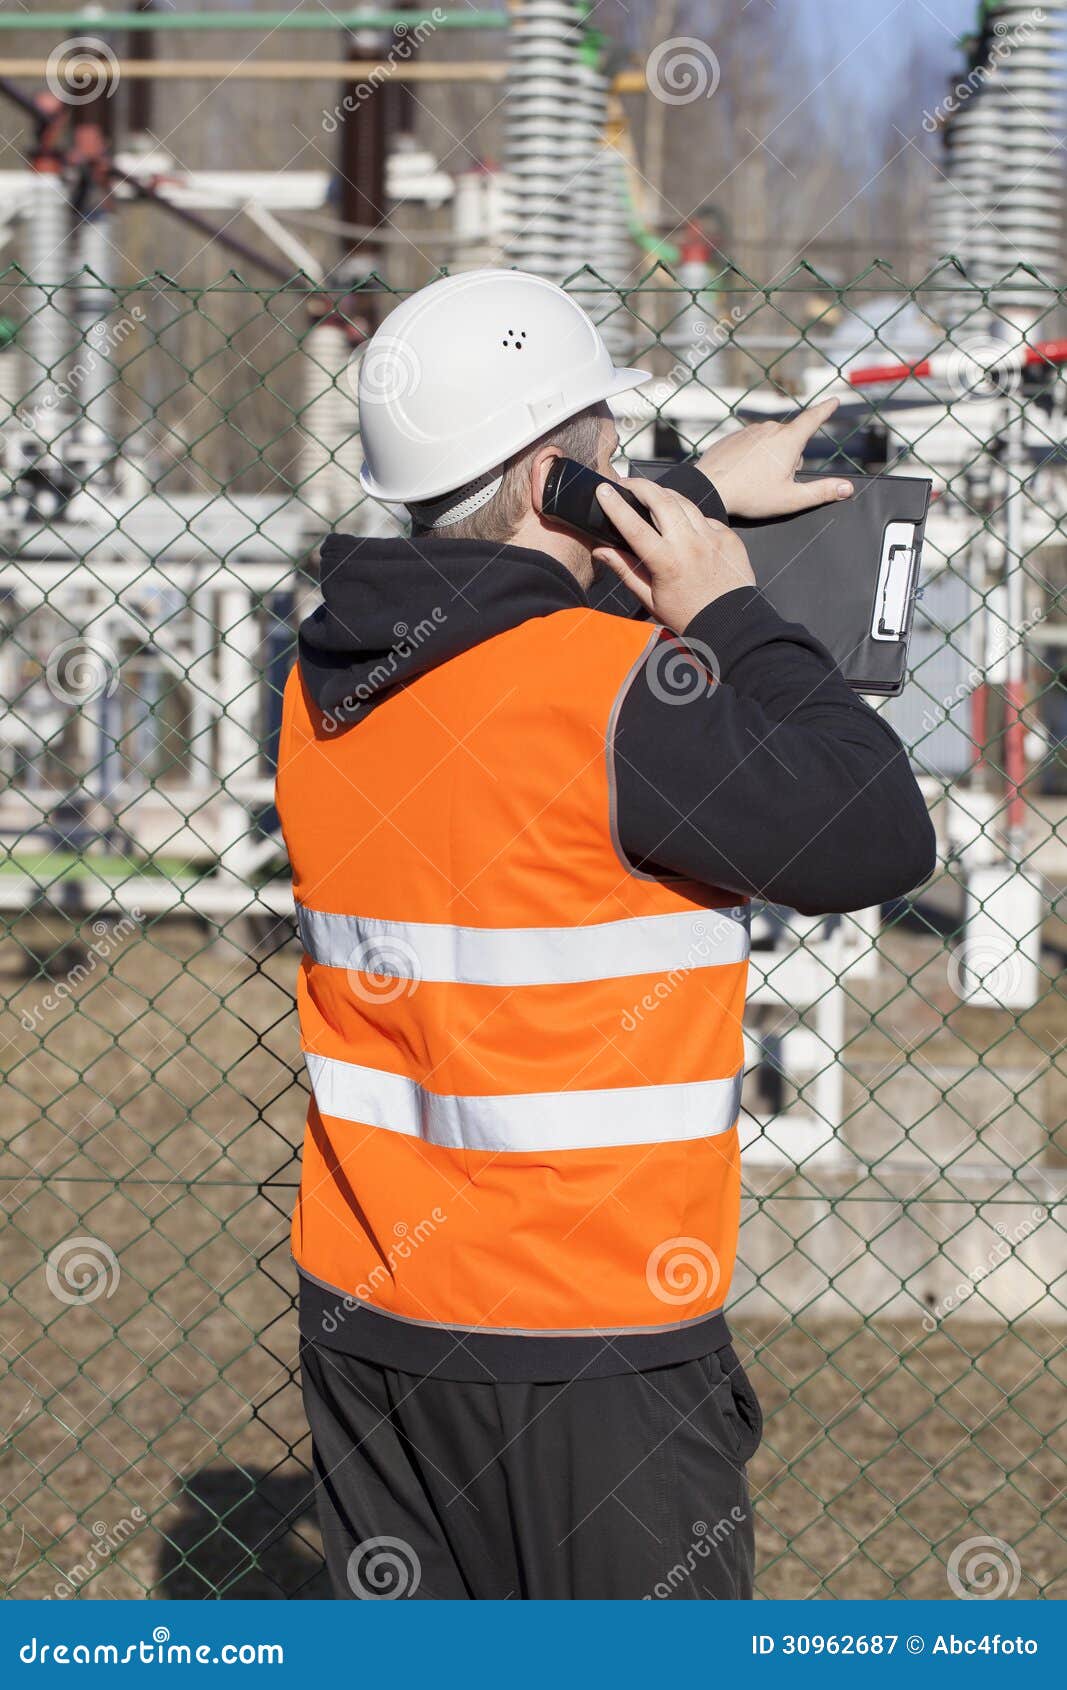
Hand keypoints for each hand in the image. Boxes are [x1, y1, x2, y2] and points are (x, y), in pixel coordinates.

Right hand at [593, 477, 753, 633]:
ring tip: (649, 495)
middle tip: (626, 483)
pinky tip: (680, 523)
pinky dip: (688, 516)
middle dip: (640, 485)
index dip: (615, 505)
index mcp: (667, 563)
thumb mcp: (650, 598)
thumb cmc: (688, 615)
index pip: (634, 526)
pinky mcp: (728, 537)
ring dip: (664, 494)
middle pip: (661, 500)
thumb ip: (625, 569)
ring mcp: (712, 538)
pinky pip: (703, 517)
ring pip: (683, 502)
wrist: (732, 625)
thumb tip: (600, 550)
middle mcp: (690, 545)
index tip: (603, 490)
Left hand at [694, 398, 853, 518]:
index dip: (826, 410)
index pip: (813, 419)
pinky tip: (741, 474)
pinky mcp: (733, 436)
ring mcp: (749, 430)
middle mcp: (770, 428)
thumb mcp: (791, 499)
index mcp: (788, 440)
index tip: (833, 401)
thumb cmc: (751, 495)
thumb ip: (822, 492)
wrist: (708, 489)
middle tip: (774, 483)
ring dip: (770, 458)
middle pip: (791, 440)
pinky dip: (751, 457)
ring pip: (770, 443)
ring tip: (755, 480)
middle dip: (790, 459)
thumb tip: (848, 488)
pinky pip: (750, 445)